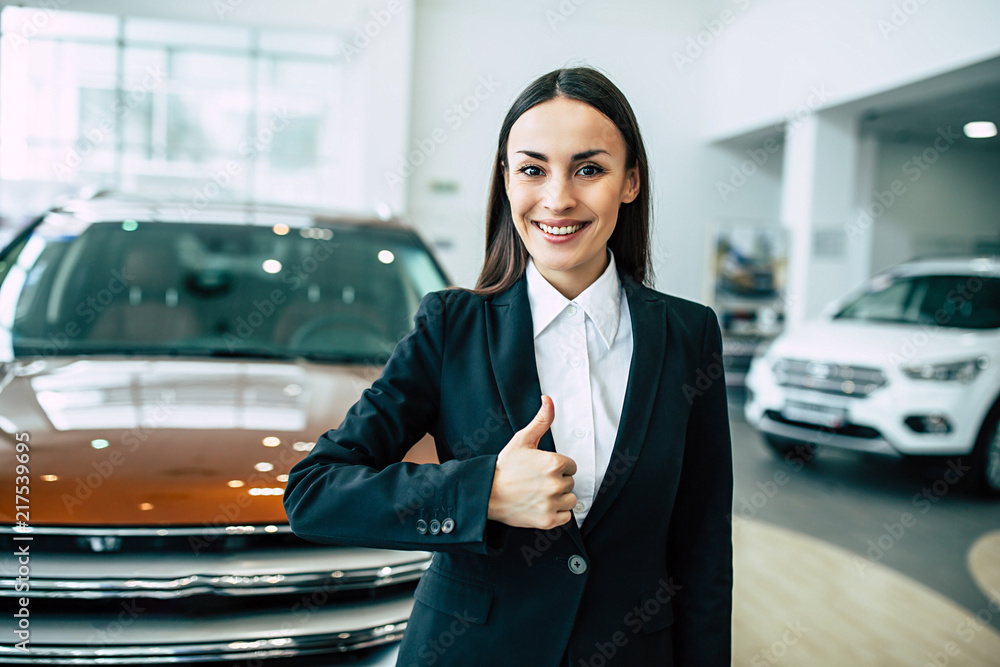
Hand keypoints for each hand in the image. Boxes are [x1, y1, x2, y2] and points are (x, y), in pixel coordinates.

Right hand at [487, 395, 576, 529]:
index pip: (571, 466)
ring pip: (570, 500)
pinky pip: (566, 517)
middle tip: (537, 482)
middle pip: (570, 483)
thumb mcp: (522, 440)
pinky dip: (557, 514)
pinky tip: (542, 506)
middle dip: (557, 482)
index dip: (558, 467)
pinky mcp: (548, 520)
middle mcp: (556, 484)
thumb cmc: (505, 467)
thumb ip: (541, 420)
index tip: (542, 469)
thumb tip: (548, 400)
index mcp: (554, 463)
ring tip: (540, 494)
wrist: (487, 493)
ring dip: (559, 498)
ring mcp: (552, 503)